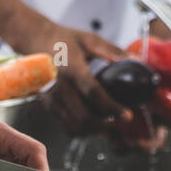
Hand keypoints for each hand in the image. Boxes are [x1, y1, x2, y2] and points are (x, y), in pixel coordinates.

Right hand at [0, 0, 130, 133]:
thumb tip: (135, 60)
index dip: (112, 107)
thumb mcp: (90, 40)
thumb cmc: (64, 40)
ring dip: (94, 130)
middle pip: (83, 117)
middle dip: (105, 126)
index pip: (94, 94)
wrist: (36, 41)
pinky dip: (82, 130)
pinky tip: (93, 124)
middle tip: (121, 123)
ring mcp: (52, 98)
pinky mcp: (49, 105)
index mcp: (73, 69)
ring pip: (74, 126)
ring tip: (110, 126)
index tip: (127, 115)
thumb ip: (112, 52)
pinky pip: (66, 125)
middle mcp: (60, 87)